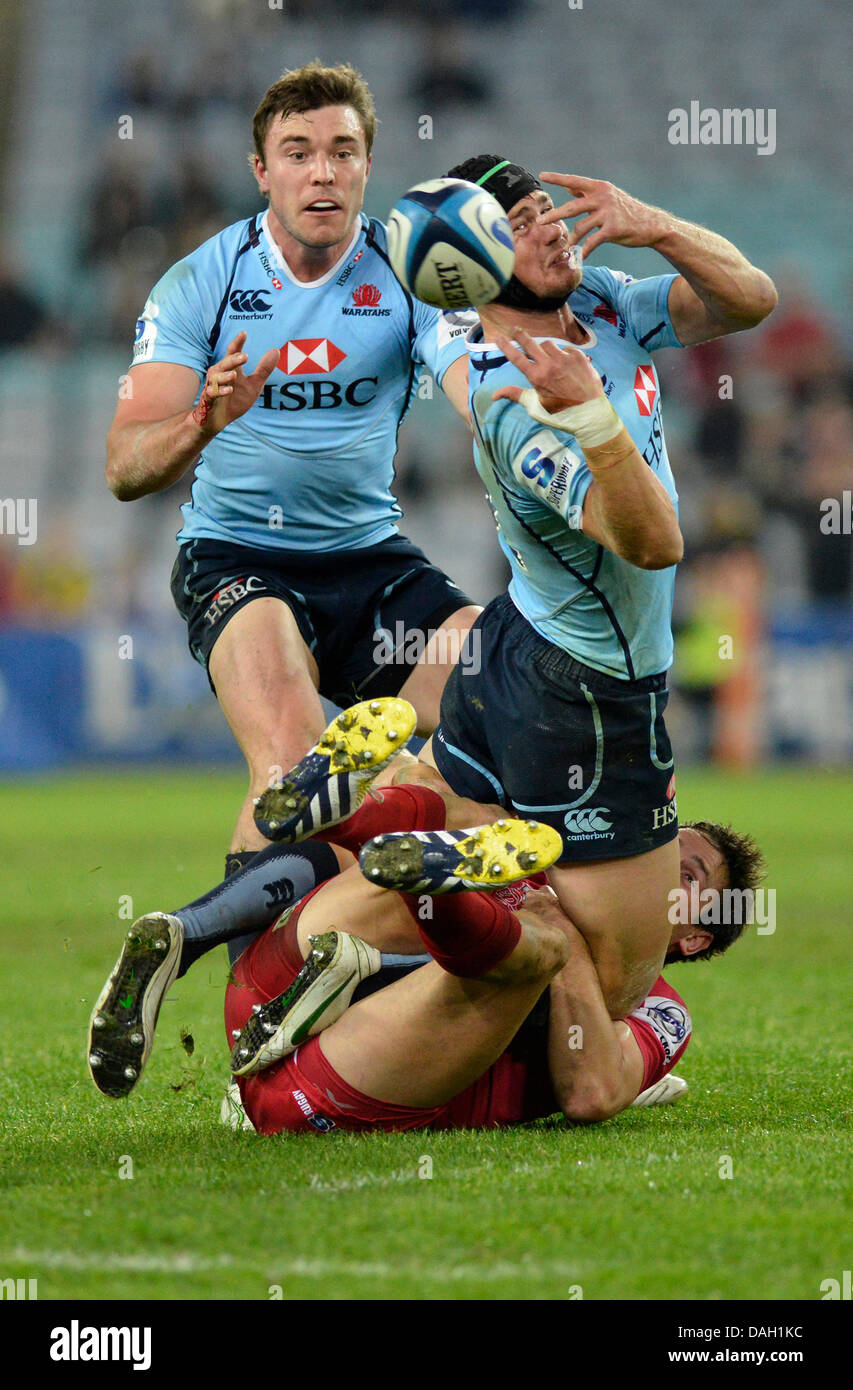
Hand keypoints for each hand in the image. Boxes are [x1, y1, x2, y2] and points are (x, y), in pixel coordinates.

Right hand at [191, 332, 279, 434]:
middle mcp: (219, 374)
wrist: (219, 418)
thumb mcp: (254, 385)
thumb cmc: (235, 399)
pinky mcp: (209, 398)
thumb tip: (276, 350)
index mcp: (231, 368)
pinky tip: (229, 390)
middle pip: (225, 363)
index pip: (233, 352)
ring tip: (234, 375)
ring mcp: (213, 385)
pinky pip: (212, 393)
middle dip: (233, 359)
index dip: (238, 342)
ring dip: (225, 376)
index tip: (244, 333)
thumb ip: (264, 369)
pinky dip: (219, 391)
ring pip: (217, 377)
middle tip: (244, 356)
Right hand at [492, 329, 603, 413]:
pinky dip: (563, 354)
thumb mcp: (536, 407)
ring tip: (548, 358)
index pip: (516, 358)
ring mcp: (565, 359)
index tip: (499, 338)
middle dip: (520, 335)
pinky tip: (566, 364)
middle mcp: (549, 365)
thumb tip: (494, 395)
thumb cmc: (561, 413)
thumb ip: (516, 395)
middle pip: (530, 343)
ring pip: (548, 344)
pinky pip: (566, 349)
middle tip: (515, 329)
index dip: (506, 346)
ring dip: (545, 348)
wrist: (590, 413)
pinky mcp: (578, 356)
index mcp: (537, 377)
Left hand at [537, 172, 669, 257]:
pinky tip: (581, 256)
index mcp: (599, 187)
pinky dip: (585, 250)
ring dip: (571, 240)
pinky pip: (592, 242)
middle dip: (553, 216)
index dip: (558, 178)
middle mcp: (603, 197)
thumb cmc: (626, 211)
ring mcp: (608, 213)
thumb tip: (569, 186)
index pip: (574, 181)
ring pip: (580, 228)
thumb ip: (587, 193)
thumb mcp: (607, 197)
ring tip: (566, 247)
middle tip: (538, 222)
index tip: (542, 175)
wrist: (650, 224)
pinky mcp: (613, 229)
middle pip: (571, 207)